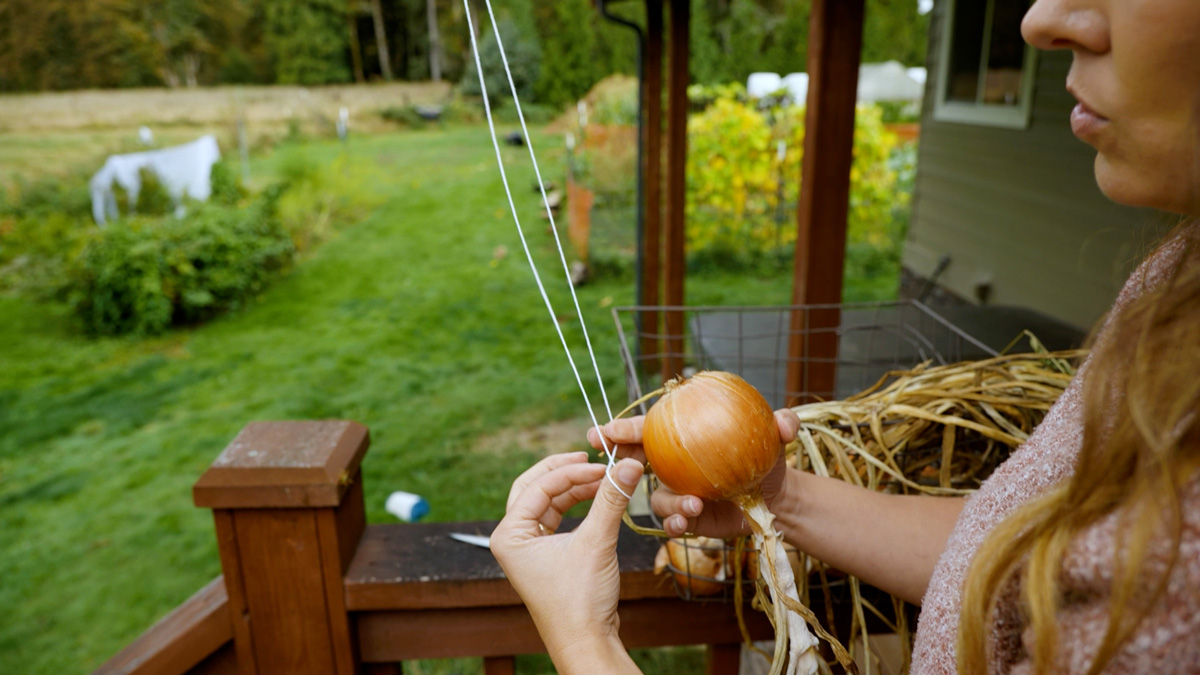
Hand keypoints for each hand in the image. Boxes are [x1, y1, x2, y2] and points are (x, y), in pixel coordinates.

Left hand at [490, 452, 643, 672]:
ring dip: (574, 489)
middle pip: (535, 488)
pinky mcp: (547, 556)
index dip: (572, 471)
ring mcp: (529, 548)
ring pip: (548, 502)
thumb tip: (628, 464)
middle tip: (590, 459)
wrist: (586, 642)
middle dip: (564, 472)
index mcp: (509, 534)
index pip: (538, 486)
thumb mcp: (596, 542)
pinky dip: (577, 506)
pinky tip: (597, 498)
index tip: (603, 466)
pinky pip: (558, 519)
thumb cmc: (579, 601)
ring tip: (603, 479)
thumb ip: (611, 499)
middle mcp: (513, 539)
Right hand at [589, 409, 801, 537]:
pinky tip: (687, 523)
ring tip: (693, 504)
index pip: (647, 429)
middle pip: (634, 462)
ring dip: (669, 502)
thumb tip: (783, 421)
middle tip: (614, 465)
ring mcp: (676, 494)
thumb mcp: (774, 439)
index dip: (623, 429)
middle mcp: (673, 466)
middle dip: (616, 462)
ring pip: (656, 498)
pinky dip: (675, 523)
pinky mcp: (686, 520)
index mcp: (683, 438)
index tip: (604, 431)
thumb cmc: (766, 460)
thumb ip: (780, 424)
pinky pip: (671, 523)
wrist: (775, 500)